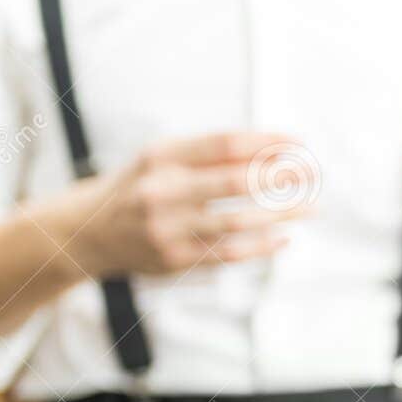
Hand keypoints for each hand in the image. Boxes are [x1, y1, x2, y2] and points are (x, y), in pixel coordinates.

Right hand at [70, 132, 315, 277]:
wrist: (88, 232)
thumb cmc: (140, 187)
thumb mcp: (162, 158)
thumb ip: (209, 154)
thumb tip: (276, 148)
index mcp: (161, 156)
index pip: (226, 144)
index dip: (268, 142)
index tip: (299, 142)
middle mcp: (162, 190)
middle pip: (237, 180)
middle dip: (283, 175)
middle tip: (312, 173)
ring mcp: (167, 228)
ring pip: (238, 221)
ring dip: (282, 213)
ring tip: (311, 207)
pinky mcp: (174, 259)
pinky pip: (229, 254)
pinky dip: (263, 246)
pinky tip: (284, 237)